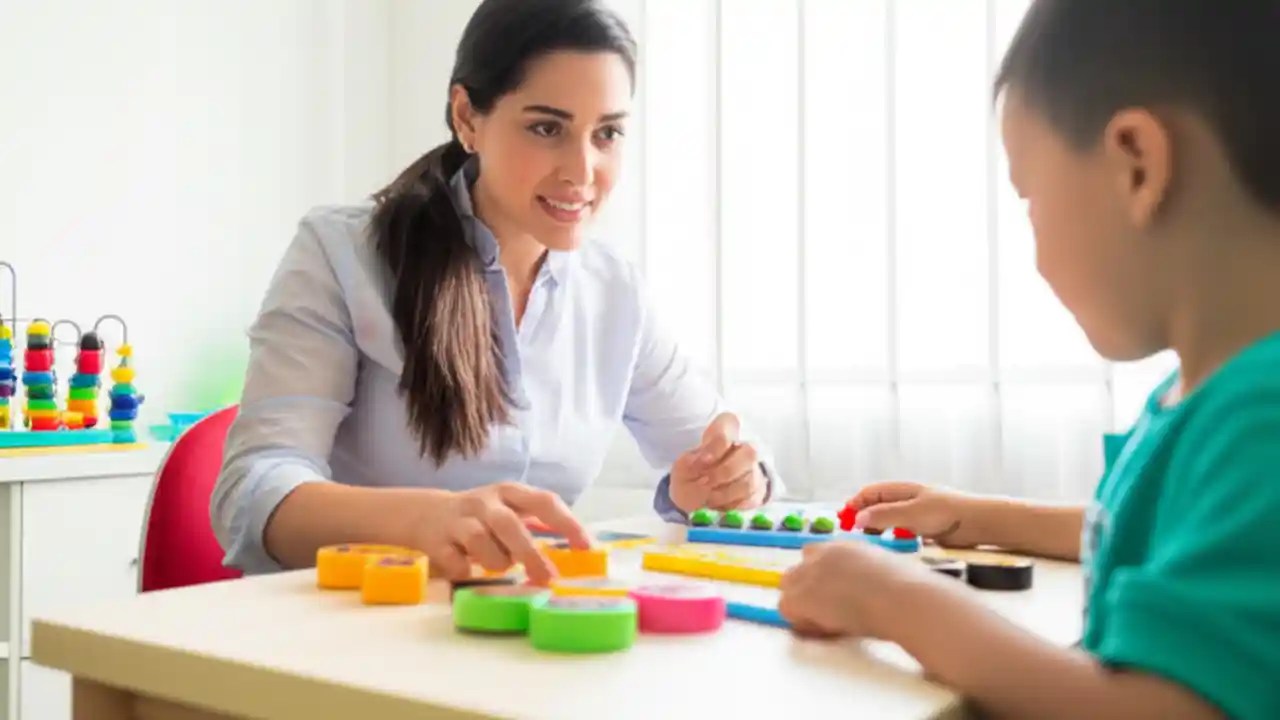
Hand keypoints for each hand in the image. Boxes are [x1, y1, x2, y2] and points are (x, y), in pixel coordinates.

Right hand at [414, 482, 590, 584]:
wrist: (424, 514)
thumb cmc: (481, 518)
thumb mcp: (508, 511)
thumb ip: (535, 526)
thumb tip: (574, 554)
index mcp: (509, 492)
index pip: (544, 502)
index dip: (567, 524)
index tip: (585, 548)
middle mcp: (485, 502)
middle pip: (509, 524)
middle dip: (529, 554)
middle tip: (547, 578)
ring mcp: (459, 520)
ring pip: (480, 541)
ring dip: (495, 561)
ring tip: (498, 565)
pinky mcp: (437, 540)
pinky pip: (455, 561)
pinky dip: (464, 571)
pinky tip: (466, 571)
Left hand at [669, 412, 767, 512]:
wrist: (699, 492)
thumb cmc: (693, 472)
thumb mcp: (682, 466)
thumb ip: (689, 463)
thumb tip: (701, 464)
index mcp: (723, 431)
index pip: (730, 423)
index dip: (718, 442)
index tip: (703, 459)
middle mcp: (744, 447)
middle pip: (750, 452)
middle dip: (726, 471)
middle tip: (706, 482)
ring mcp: (754, 469)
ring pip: (750, 480)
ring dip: (725, 492)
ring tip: (707, 497)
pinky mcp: (757, 491)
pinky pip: (750, 499)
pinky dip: (731, 504)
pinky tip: (717, 504)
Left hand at [778, 540, 932, 638]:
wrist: (902, 598)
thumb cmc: (910, 590)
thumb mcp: (887, 570)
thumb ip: (868, 574)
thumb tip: (869, 590)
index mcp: (845, 546)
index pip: (817, 555)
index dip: (821, 577)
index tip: (833, 594)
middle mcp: (823, 554)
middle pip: (797, 570)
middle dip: (806, 589)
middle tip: (826, 611)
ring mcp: (810, 572)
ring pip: (788, 587)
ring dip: (802, 604)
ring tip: (826, 622)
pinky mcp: (802, 595)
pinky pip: (787, 609)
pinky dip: (802, 621)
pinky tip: (825, 630)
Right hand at [847, 481, 984, 547]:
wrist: (979, 524)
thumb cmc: (947, 512)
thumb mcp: (912, 513)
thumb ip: (884, 516)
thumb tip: (858, 519)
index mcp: (902, 490)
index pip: (870, 493)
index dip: (855, 504)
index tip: (844, 519)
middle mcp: (907, 501)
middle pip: (877, 508)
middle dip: (864, 519)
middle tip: (855, 535)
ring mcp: (915, 516)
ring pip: (888, 523)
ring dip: (878, 532)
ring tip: (872, 543)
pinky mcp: (923, 531)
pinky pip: (901, 534)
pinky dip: (893, 540)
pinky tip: (893, 548)